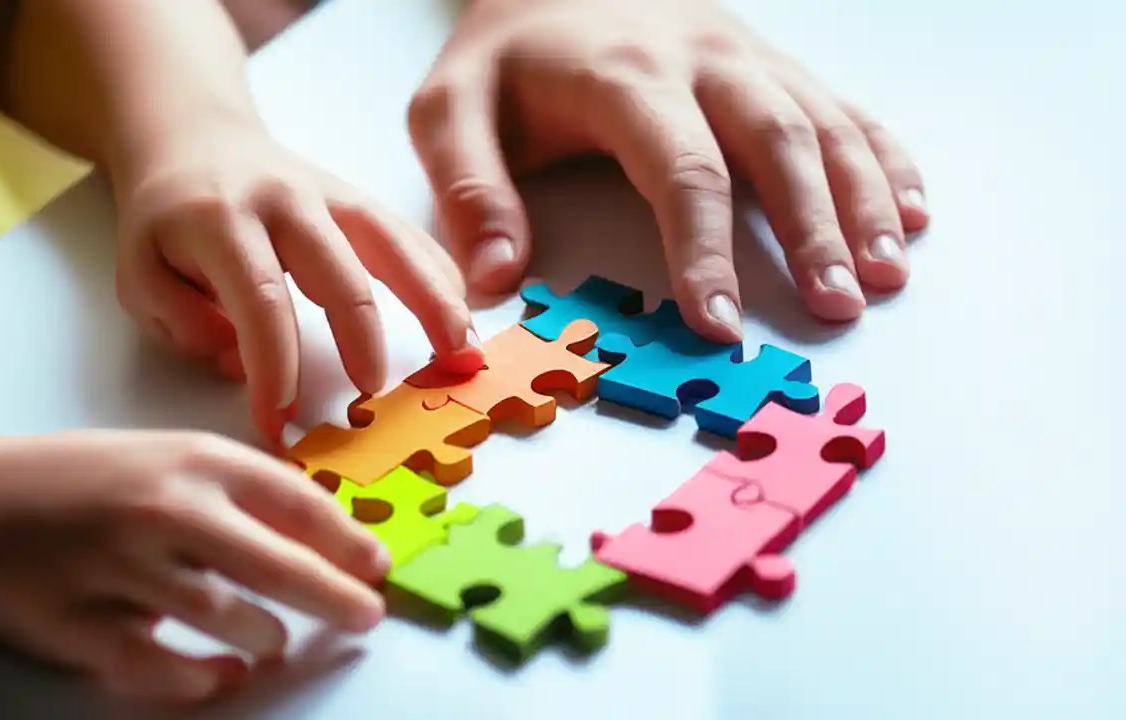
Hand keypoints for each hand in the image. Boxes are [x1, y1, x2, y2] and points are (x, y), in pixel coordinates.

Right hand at [0, 431, 388, 702]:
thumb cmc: (89, 480)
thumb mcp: (171, 458)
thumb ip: (242, 492)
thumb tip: (327, 536)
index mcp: (196, 462)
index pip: (296, 503)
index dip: (347, 540)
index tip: (378, 565)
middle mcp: (166, 511)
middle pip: (276, 567)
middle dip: (334, 598)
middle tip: (366, 616)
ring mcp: (122, 568)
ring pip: (225, 620)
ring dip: (265, 638)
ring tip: (275, 641)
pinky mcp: (81, 624)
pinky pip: (160, 667)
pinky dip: (202, 679)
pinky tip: (225, 675)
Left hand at [113, 117, 479, 439]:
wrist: (196, 143)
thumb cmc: (169, 224)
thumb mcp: (139, 275)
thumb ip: (182, 324)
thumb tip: (244, 364)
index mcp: (222, 220)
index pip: (259, 303)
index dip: (274, 370)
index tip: (280, 425)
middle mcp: (286, 201)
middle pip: (340, 275)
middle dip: (362, 341)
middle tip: (372, 397)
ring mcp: (332, 195)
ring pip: (394, 246)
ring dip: (434, 303)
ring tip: (463, 355)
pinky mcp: (361, 201)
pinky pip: (410, 237)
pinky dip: (441, 278)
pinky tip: (463, 318)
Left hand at [409, 0, 928, 340]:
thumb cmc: (504, 57)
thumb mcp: (450, 110)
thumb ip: (470, 189)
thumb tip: (492, 281)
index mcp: (622, 75)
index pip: (679, 167)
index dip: (702, 249)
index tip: (718, 325)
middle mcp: (700, 58)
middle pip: (775, 140)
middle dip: (812, 227)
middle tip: (838, 305)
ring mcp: (746, 54)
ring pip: (823, 121)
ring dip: (863, 200)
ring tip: (886, 274)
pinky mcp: (770, 61)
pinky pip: (842, 104)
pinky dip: (882, 158)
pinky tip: (911, 210)